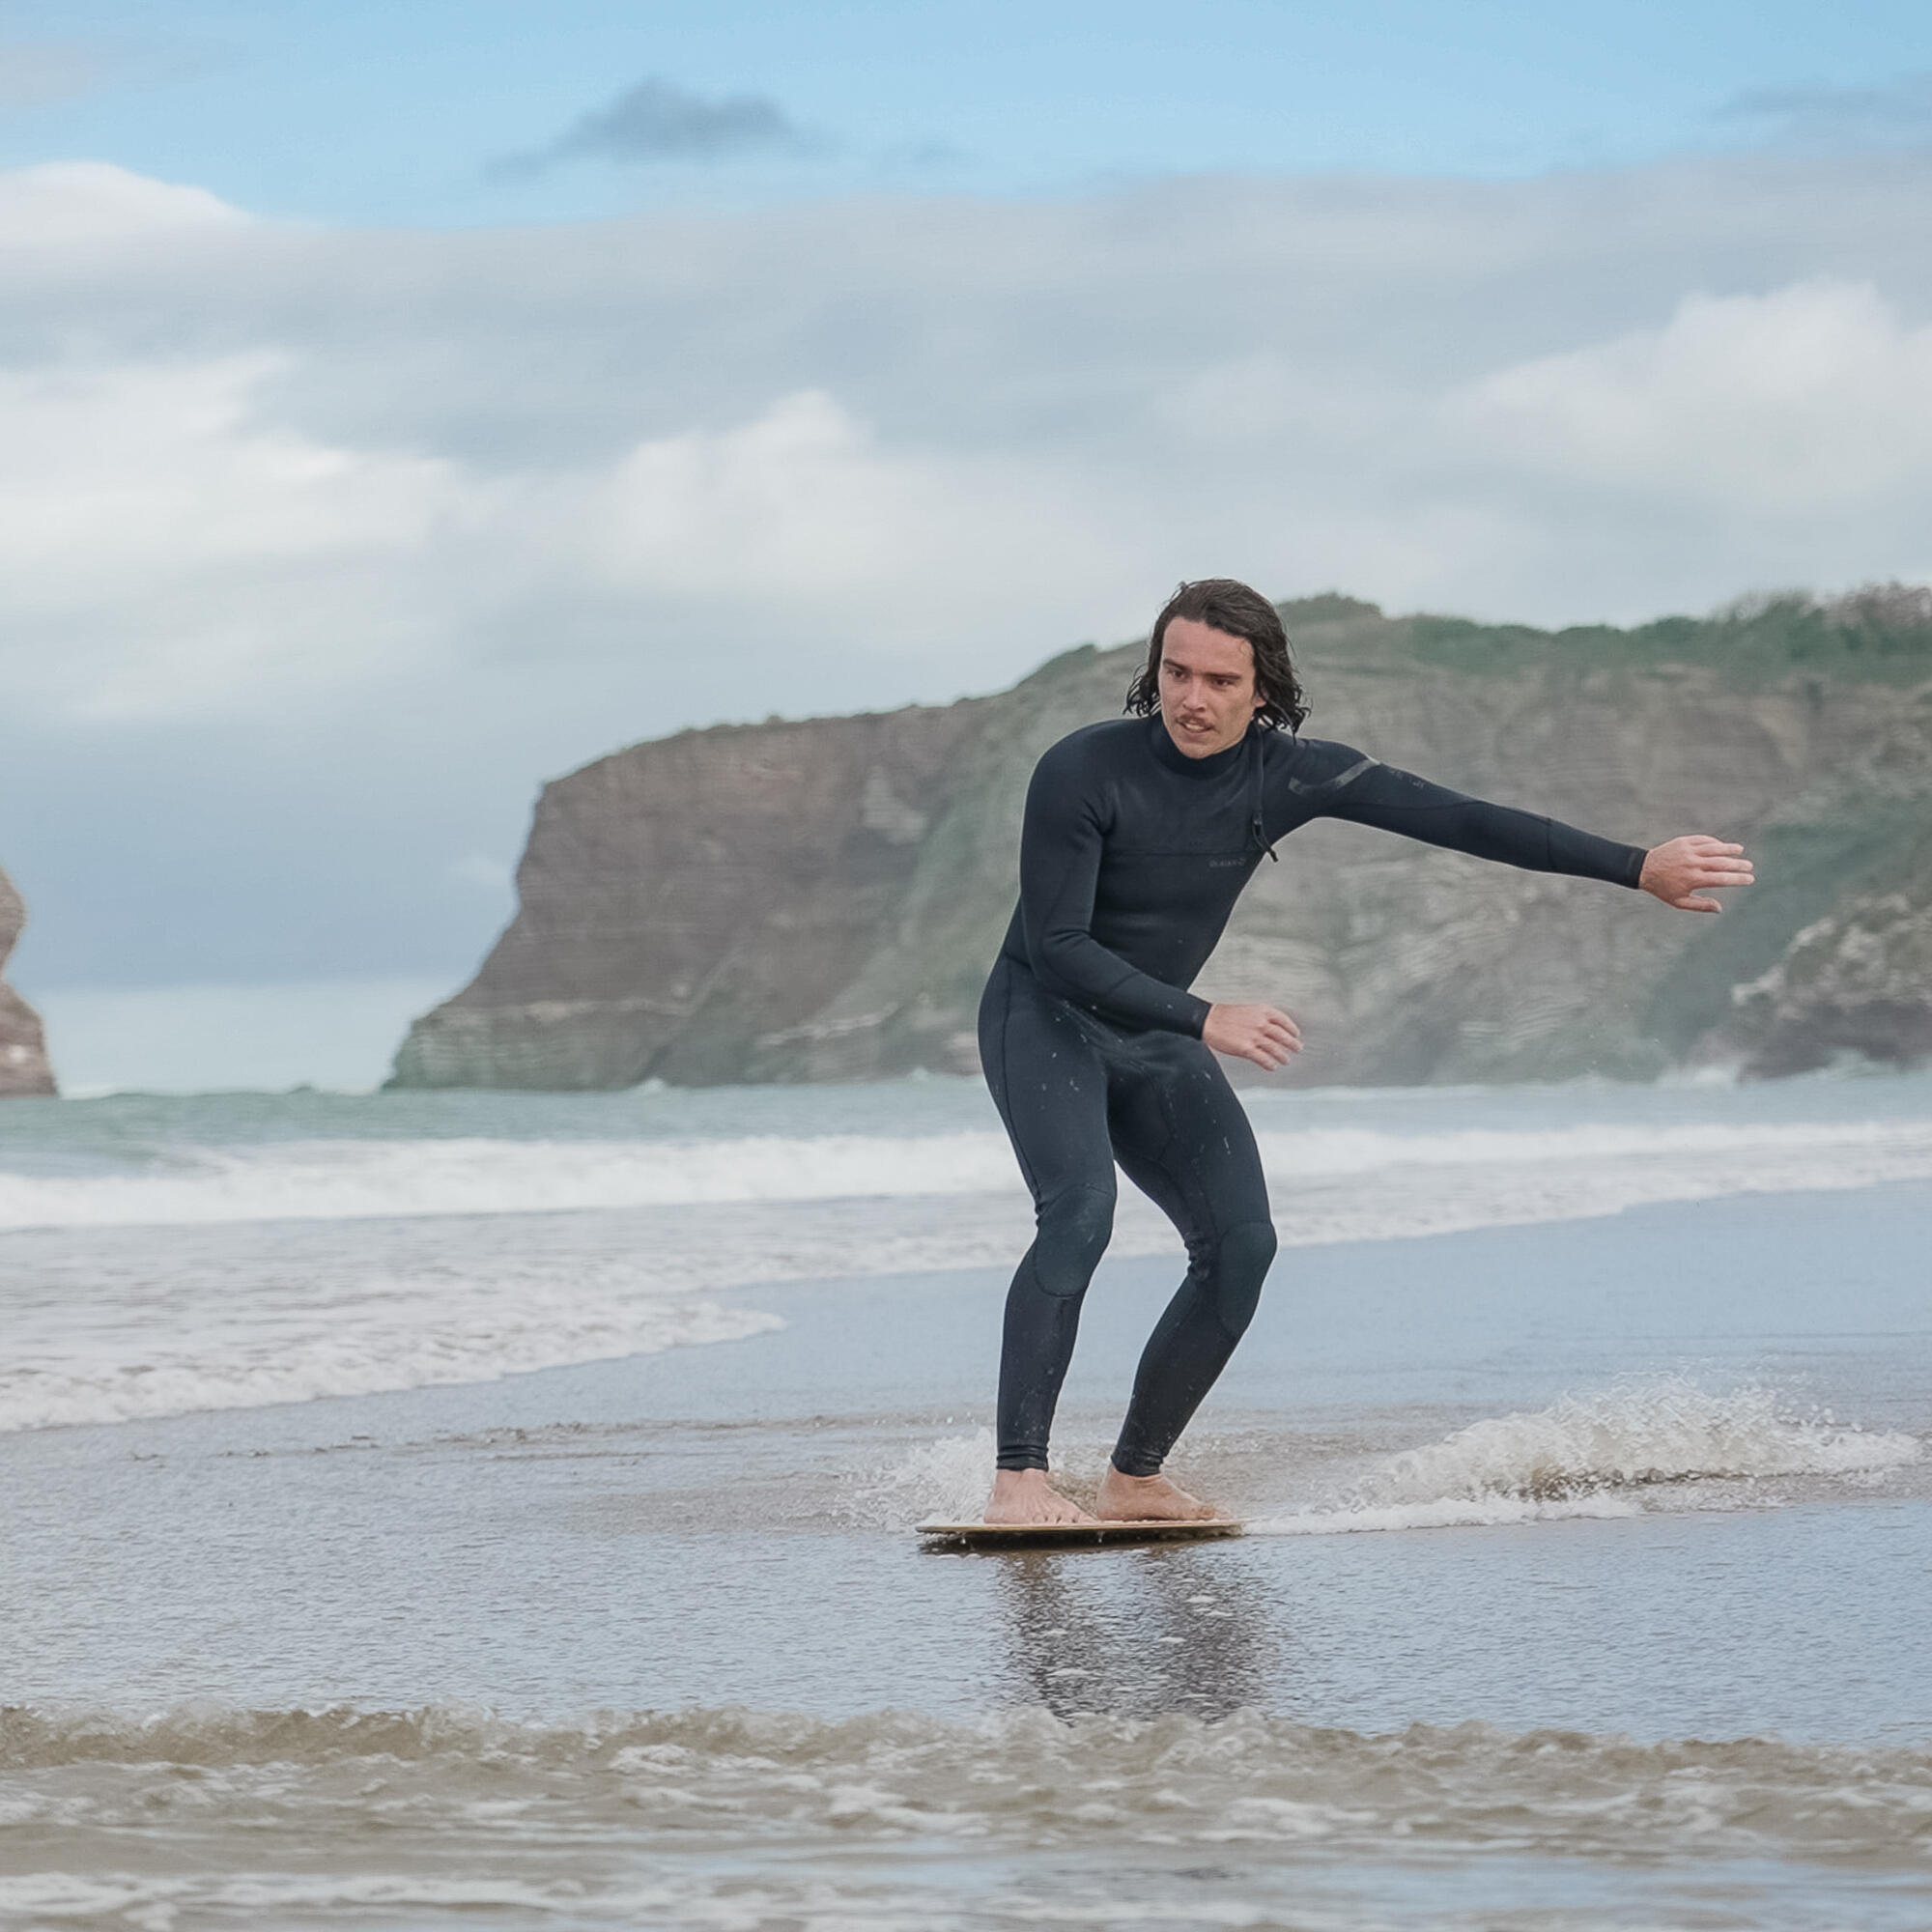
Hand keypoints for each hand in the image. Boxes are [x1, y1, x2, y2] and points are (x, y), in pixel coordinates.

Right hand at [1203, 1002, 1301, 1069]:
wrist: (1208, 1020)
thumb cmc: (1224, 1015)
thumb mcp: (1247, 1010)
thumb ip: (1261, 1017)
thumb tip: (1271, 1027)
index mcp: (1262, 1011)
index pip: (1283, 1020)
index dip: (1292, 1028)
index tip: (1295, 1033)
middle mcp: (1261, 1023)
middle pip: (1283, 1036)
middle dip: (1292, 1043)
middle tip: (1297, 1048)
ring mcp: (1254, 1037)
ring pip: (1275, 1049)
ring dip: (1283, 1056)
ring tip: (1286, 1060)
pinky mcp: (1247, 1049)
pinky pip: (1263, 1059)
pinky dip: (1269, 1064)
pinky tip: (1272, 1066)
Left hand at [1639, 835, 1754, 912]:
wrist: (1643, 870)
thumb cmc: (1663, 888)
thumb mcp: (1679, 901)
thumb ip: (1700, 905)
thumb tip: (1720, 908)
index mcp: (1694, 879)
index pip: (1722, 879)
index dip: (1738, 879)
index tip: (1750, 878)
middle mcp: (1693, 864)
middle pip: (1722, 862)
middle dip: (1738, 864)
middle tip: (1749, 866)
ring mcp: (1688, 851)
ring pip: (1715, 848)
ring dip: (1729, 848)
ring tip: (1740, 850)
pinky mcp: (1683, 842)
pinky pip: (1703, 840)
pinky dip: (1714, 842)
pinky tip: (1721, 846)